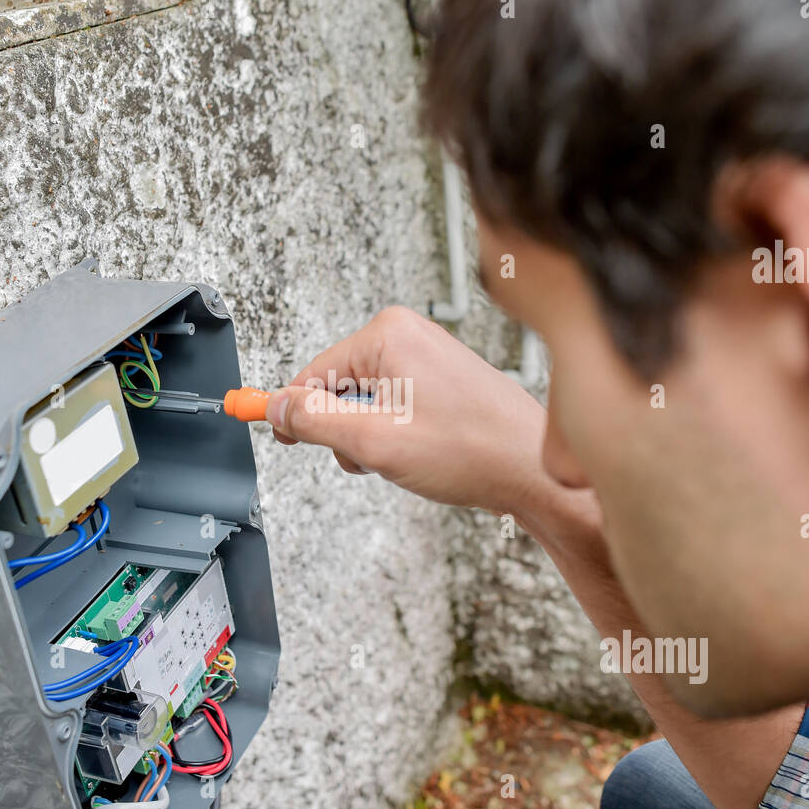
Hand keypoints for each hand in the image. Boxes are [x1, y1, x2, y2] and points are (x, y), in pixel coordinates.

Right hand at [266, 306, 550, 514]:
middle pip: (339, 388)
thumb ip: (316, 421)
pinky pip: (393, 407)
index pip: (314, 373)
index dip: (294, 412)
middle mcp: (410, 335)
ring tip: (406, 456)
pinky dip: (395, 435)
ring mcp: (428, 357)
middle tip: (373, 456)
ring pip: (366, 403)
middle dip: (346, 431)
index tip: (274, 432)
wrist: (534, 472)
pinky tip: (422, 452)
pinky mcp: (442, 381)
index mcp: (389, 335)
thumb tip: (279, 408)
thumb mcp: (376, 440)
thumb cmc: (475, 450)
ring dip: (370, 438)